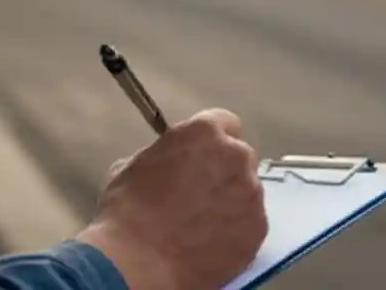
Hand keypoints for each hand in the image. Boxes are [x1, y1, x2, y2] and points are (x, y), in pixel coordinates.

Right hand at [78, 109, 268, 289]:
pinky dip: (236, 230)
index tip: (203, 157)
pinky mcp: (258, 227)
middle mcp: (236, 156)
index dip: (212, 141)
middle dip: (224, 171)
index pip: (224, 123)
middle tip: (201, 194)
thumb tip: (171, 160)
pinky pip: (251, 222)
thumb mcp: (134, 166)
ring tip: (203, 223)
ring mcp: (251, 193)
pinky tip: (212, 242)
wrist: (137, 263)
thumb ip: (166, 154)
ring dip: (231, 201)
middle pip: (239, 157)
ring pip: (247, 191)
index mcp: (205, 132)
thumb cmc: (127, 212)